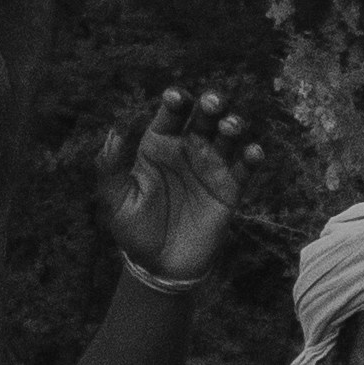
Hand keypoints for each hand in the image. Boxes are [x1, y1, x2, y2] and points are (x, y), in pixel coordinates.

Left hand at [97, 95, 241, 292]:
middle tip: (212, 103)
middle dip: (211, 104)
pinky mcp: (230, 189)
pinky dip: (252, 156)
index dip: (175, 100)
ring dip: (233, 124)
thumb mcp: (115, 201)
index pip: (170, 114)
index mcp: (159, 145)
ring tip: (230, 127)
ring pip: (228, 135)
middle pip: (204, 116)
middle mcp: (188, 149)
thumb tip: (114, 131)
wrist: (161, 266)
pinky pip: (245, 167)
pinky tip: (253, 152)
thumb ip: (110, 168)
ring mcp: (211, 166)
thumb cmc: (134, 230)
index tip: (176, 98)